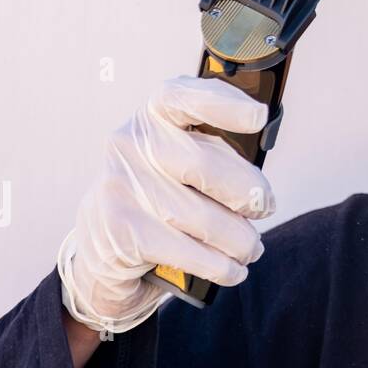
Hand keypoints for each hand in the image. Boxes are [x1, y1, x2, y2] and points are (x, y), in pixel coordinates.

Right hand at [57, 75, 275, 333]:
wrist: (102, 255)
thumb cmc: (161, 198)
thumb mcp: (181, 164)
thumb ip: (216, 156)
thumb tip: (260, 189)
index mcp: (151, 117)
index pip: (181, 97)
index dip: (222, 104)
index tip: (259, 117)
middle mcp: (129, 145)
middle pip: (205, 164)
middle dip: (248, 192)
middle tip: (264, 208)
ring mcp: (120, 188)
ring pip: (203, 217)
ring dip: (240, 239)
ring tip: (251, 248)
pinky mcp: (120, 232)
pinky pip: (188, 251)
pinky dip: (220, 265)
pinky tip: (234, 269)